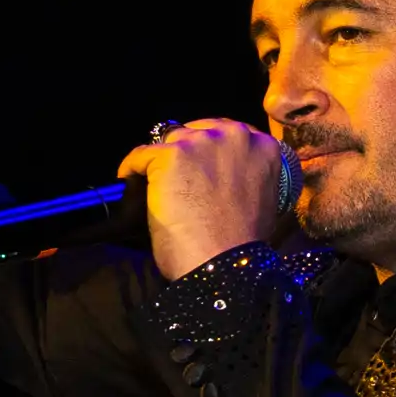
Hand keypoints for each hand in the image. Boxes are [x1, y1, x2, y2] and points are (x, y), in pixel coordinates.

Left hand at [116, 120, 285, 278]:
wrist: (223, 265)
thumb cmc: (243, 244)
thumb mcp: (264, 200)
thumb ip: (249, 175)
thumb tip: (230, 176)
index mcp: (263, 146)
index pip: (228, 132)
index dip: (211, 150)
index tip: (200, 166)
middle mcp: (234, 135)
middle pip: (198, 131)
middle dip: (187, 151)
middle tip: (178, 178)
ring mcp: (200, 143)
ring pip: (170, 141)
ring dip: (163, 160)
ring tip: (155, 183)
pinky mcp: (170, 156)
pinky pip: (141, 155)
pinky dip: (133, 168)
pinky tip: (130, 180)